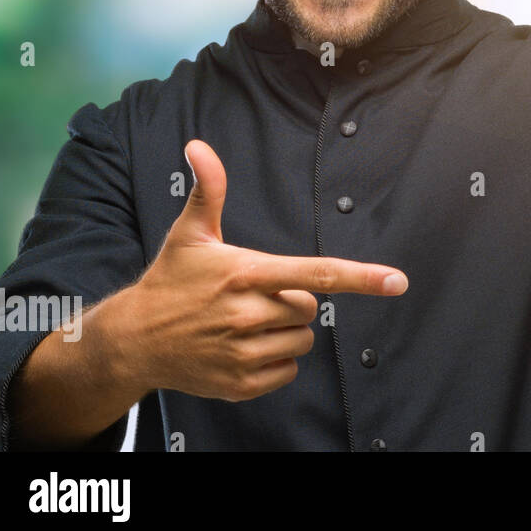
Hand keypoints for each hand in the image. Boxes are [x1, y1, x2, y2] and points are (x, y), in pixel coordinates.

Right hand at [118, 139, 407, 402]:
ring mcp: (244, 352)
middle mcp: (247, 314)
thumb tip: (199, 146)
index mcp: (245, 273)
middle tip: (252, 297)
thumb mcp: (189, 234)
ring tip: (245, 323)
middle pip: (309, 308)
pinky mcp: (241, 383)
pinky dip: (274, 362)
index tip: (397, 281)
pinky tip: (241, 349)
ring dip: (284, 333)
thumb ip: (208, 190)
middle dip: (291, 301)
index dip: (362, 277)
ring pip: (302, 341)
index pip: (316, 273)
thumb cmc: (170, 282)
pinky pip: (287, 372)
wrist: (133, 341)